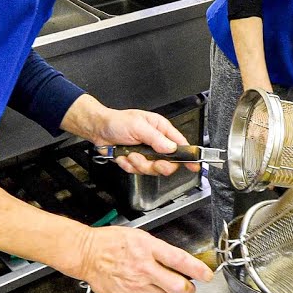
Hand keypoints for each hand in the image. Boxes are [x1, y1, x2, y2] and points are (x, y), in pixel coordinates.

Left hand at [63, 95, 197, 175]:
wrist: (98, 130)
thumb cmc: (117, 121)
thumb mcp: (138, 126)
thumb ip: (156, 138)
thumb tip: (171, 147)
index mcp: (161, 130)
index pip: (180, 144)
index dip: (188, 156)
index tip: (194, 164)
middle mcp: (156, 143)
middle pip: (168, 163)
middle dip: (158, 165)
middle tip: (153, 162)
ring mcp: (146, 154)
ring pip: (152, 169)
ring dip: (139, 164)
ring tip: (131, 154)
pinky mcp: (136, 162)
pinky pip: (137, 171)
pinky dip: (128, 165)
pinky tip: (124, 156)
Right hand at [72, 226, 212, 292]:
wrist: (87, 254)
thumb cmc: (111, 243)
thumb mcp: (140, 237)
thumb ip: (160, 250)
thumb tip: (179, 262)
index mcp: (149, 248)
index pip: (180, 260)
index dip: (198, 270)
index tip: (207, 275)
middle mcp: (145, 268)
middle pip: (179, 287)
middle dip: (188, 289)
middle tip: (187, 287)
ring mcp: (136, 286)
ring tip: (166, 289)